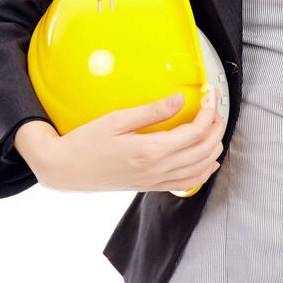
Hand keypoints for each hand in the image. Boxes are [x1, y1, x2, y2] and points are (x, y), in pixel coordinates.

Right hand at [29, 90, 224, 192]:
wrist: (66, 169)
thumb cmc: (86, 143)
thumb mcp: (117, 120)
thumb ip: (151, 111)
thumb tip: (179, 99)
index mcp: (151, 151)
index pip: (195, 132)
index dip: (209, 112)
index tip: (211, 96)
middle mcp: (157, 169)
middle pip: (204, 150)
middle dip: (216, 127)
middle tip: (215, 108)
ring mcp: (155, 181)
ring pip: (200, 169)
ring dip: (214, 148)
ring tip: (214, 128)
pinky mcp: (150, 186)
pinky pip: (186, 184)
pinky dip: (203, 172)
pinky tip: (207, 161)